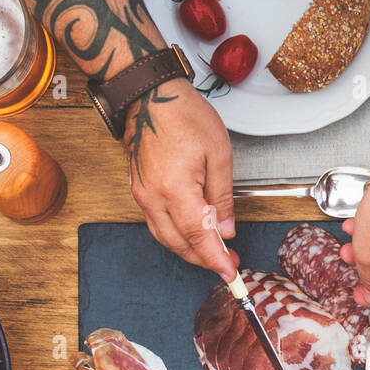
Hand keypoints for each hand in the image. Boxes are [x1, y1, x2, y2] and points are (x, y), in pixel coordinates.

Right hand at [124, 79, 237, 281]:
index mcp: (175, 188)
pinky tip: (191, 236)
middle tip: (228, 262)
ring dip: (190, 251)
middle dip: (205, 259)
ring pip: (166, 238)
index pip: (198, 236)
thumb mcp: (218, 154)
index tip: (230, 273)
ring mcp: (143, 196)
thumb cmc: (183, 116)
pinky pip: (157, 225)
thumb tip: (226, 229)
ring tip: (213, 252)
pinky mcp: (139, 192)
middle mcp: (153, 197)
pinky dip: (176, 237)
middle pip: (180, 244)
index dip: (215, 258)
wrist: (150, 96)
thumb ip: (222, 197)